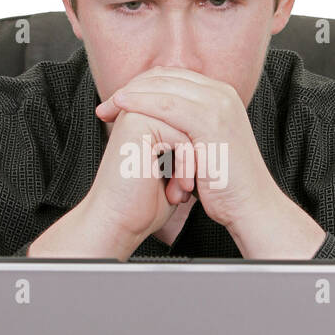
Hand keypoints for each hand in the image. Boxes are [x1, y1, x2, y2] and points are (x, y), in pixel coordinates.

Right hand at [85, 104, 198, 249]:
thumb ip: (187, 147)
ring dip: (193, 164)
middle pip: (192, 124)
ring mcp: (137, 114)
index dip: (197, 155)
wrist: (120, 223)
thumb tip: (215, 137)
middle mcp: (139, 110)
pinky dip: (186, 167)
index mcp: (146, 117)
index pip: (191, 122)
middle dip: (196, 157)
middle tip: (186, 188)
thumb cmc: (146, 204)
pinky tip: (179, 190)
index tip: (187, 184)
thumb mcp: (174, 171)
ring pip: (190, 130)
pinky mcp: (137, 124)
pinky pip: (181, 137)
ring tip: (182, 190)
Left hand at [95, 65, 278, 233]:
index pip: (172, 77)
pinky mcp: (212, 121)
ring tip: (107, 107)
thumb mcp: (204, 147)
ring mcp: (219, 104)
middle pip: (166, 76)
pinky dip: (141, 102)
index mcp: (220, 96)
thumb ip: (186, 129)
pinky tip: (122, 107)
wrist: (251, 206)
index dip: (141, 86)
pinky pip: (167, 104)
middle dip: (131, 87)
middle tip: (105, 104)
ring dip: (131, 94)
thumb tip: (158, 126)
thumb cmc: (224, 185)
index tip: (115, 103)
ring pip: (164, 86)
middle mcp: (222, 94)